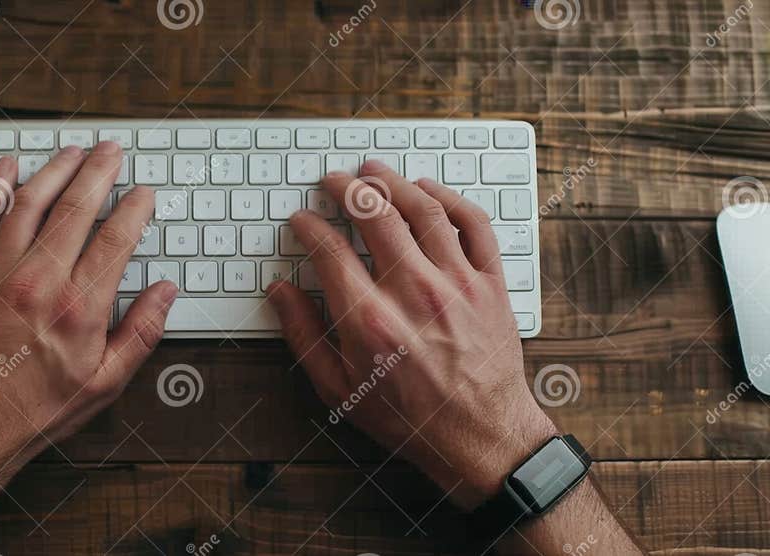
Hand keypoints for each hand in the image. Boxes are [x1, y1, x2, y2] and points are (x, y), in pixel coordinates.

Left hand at [0, 142, 176, 477]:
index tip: (143, 194)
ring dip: (54, 170)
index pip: (116, 238)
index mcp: (79, 307)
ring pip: (29, 201)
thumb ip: (141, 333)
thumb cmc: (34, 410)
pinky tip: (8, 167)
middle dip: (98, 171)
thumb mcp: (104, 383)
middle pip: (76, 206)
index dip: (135, 209)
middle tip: (111, 152)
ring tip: (72, 152)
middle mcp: (38, 280)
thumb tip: (164, 293)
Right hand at [267, 160, 556, 508]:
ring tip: (374, 172)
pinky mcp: (490, 284)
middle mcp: (413, 293)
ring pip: (423, 208)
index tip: (301, 220)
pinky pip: (474, 224)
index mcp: (369, 320)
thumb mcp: (337, 388)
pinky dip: (450, 198)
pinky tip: (429, 191)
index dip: (308, 225)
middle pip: (375, 213)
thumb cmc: (407, 417)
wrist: (478, 436)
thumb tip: (280, 291)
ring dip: (393, 181)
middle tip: (334, 180)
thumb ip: (303, 334)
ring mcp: (456, 283)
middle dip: (346, 188)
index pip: (329, 248)